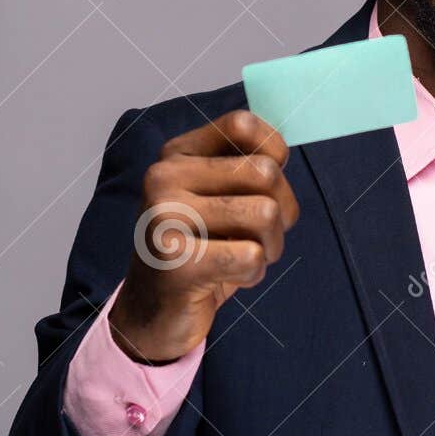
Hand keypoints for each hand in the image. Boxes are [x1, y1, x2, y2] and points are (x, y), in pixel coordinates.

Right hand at [110, 110, 299, 363]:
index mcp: (176, 155)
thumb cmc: (198, 249)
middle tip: (261, 237)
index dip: (274, 150)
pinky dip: (254, 273)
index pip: (241, 124)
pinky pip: (253, 256)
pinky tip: (229, 278)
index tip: (268, 184)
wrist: (152, 311)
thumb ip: (242, 167)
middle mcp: (164, 178)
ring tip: (245, 258)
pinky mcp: (176, 264)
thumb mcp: (214, 197)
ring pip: (266, 213)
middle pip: (266, 172)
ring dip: (271, 246)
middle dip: (282, 212)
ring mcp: (165, 219)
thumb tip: (281, 152)